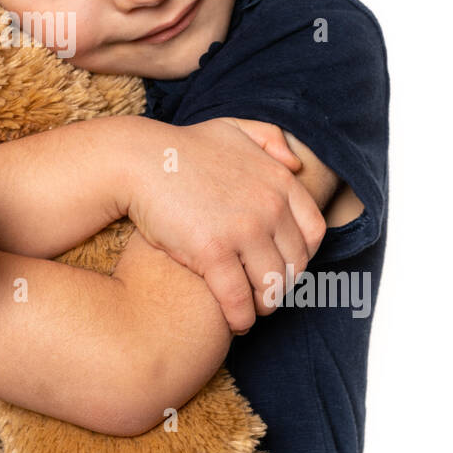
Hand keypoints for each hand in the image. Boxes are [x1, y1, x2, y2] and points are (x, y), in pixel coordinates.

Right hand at [125, 117, 326, 333]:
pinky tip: (235, 323)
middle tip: (266, 296)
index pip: (314, 232)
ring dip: (263, 306)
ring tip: (251, 312)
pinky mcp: (212, 251)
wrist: (137, 160)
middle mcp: (269, 206)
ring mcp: (243, 230)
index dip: (302, 256)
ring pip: (269, 286)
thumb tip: (296, 165)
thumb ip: (270, 140)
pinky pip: (237, 297)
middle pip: (294, 264)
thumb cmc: (182, 147)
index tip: (285, 267)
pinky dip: (240, 317)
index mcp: (278, 181)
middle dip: (282, 286)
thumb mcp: (233, 128)